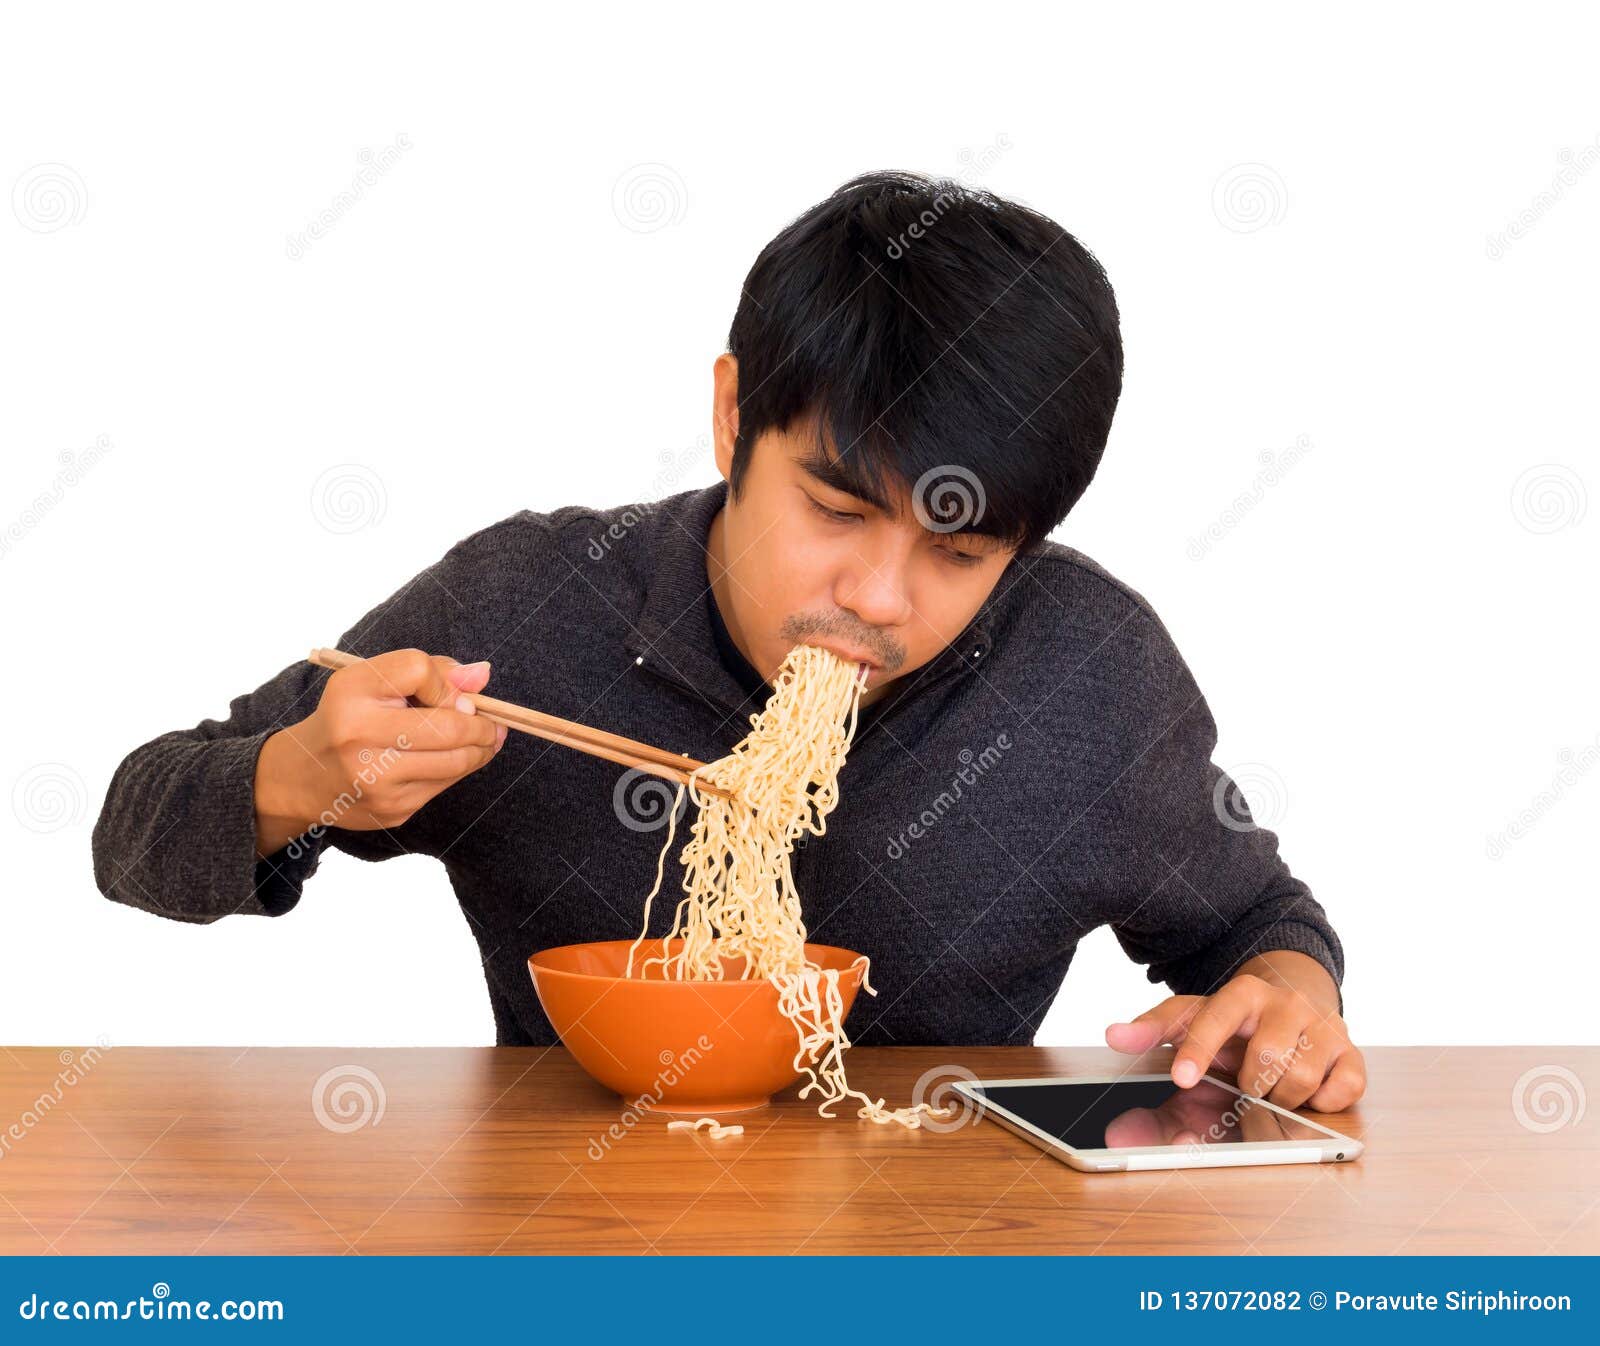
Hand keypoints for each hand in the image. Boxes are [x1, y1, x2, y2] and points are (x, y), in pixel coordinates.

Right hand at [254, 648, 506, 853]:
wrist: (303, 776)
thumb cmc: (350, 717)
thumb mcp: (374, 681)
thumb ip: (431, 671)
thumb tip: (482, 675)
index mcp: (351, 693)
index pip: (419, 670)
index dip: (446, 680)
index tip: (452, 691)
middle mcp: (358, 736)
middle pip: (449, 725)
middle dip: (483, 725)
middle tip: (494, 723)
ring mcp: (375, 779)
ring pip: (455, 761)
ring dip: (481, 749)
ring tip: (487, 738)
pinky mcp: (391, 809)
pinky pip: (443, 785)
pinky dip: (458, 769)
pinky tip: (456, 758)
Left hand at [1104, 971, 1365, 1111]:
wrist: (1293, 1001)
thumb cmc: (1236, 1020)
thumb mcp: (1192, 1017)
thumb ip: (1152, 1029)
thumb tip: (1113, 1036)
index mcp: (1241, 992)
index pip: (1215, 1019)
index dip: (1198, 1050)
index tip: (1180, 1078)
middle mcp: (1286, 1004)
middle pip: (1263, 1060)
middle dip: (1247, 1086)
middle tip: (1245, 1085)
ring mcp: (1324, 1026)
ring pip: (1301, 1079)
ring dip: (1280, 1098)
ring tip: (1271, 1087)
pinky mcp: (1352, 1052)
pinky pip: (1343, 1089)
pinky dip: (1322, 1101)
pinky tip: (1308, 1090)